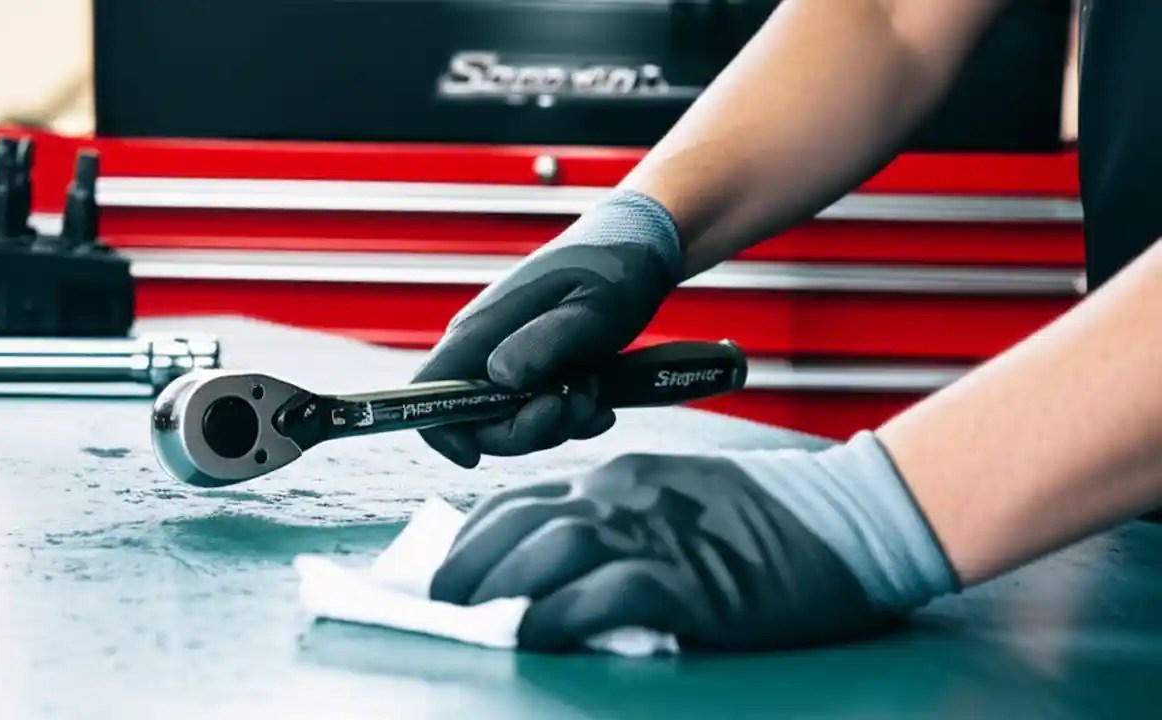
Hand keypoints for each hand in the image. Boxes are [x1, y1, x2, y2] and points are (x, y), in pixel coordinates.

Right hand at [411, 190, 683, 467]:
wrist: (642, 251)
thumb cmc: (615, 270)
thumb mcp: (589, 311)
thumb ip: (543, 343)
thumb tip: (498, 379)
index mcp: (484, 329)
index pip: (428, 390)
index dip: (442, 430)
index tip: (477, 456)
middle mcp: (487, 346)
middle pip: (476, 420)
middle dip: (526, 430)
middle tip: (571, 406)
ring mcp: (511, 357)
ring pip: (512, 421)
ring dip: (558, 421)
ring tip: (594, 390)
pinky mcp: (537, 367)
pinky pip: (539, 410)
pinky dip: (571, 417)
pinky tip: (602, 401)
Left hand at [429, 432, 959, 651]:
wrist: (850, 516)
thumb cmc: (768, 517)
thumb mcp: (679, 500)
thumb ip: (620, 522)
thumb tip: (563, 568)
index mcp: (619, 474)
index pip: (521, 498)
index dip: (472, 535)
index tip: (447, 567)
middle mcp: (624, 493)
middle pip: (519, 521)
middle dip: (466, 564)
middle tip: (438, 604)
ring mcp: (655, 530)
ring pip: (549, 549)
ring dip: (497, 587)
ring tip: (468, 623)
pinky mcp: (689, 576)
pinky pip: (604, 593)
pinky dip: (559, 616)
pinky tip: (531, 637)